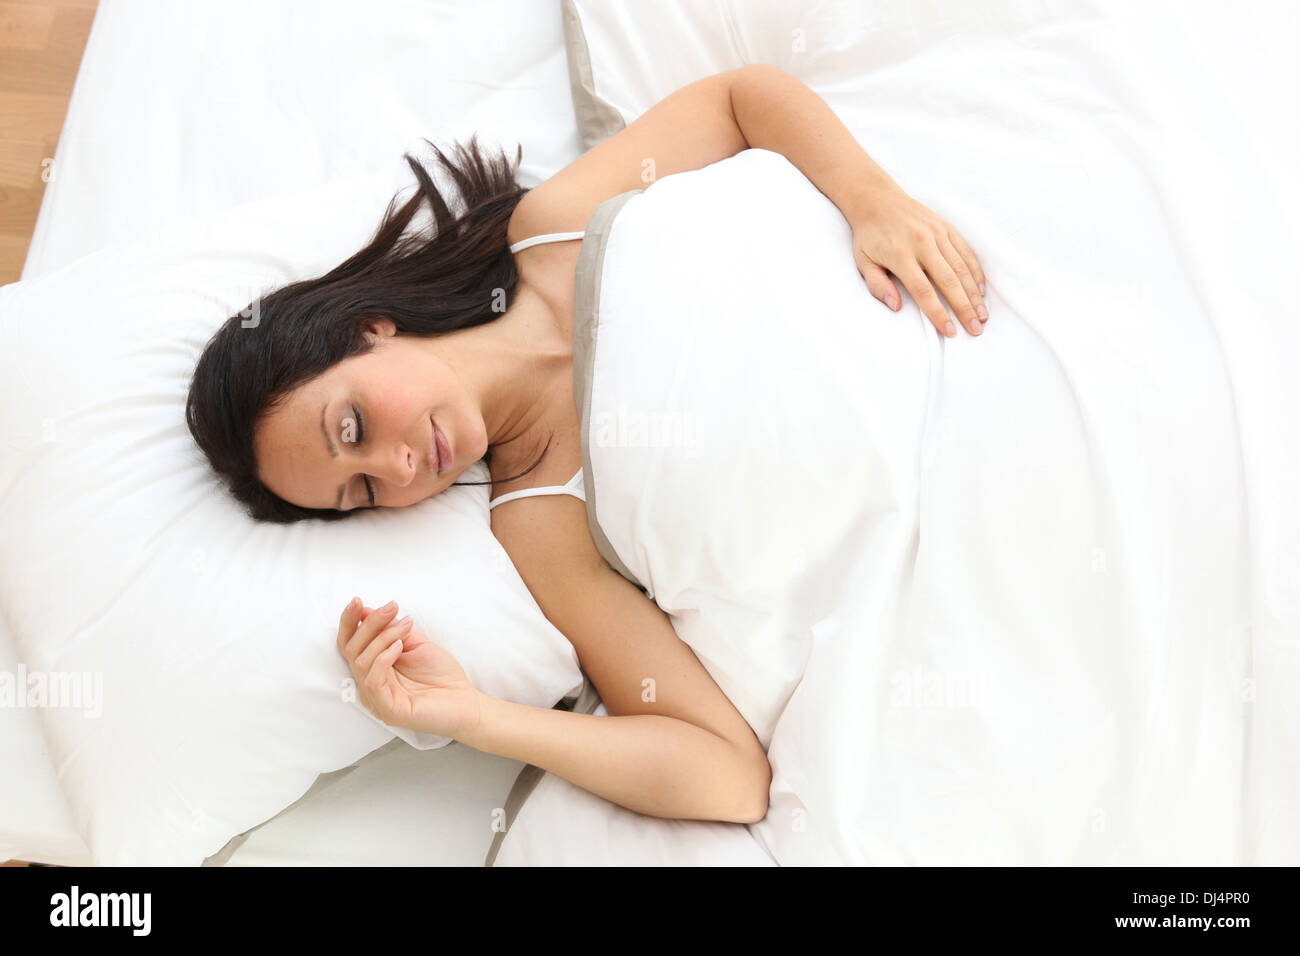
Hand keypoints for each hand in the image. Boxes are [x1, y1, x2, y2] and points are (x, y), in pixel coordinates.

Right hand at [337, 597, 482, 740]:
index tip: (358, 601)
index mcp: (373, 669)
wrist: (465, 702)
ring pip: (362, 662)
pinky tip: (399, 646)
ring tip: (405, 626)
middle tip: (391, 608)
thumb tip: (367, 611)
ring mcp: (376, 698)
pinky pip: (373, 680)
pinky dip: (383, 658)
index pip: (349, 644)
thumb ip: (392, 630)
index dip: (349, 622)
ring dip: (383, 636)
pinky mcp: (387, 710)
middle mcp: (369, 684)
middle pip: (352, 650)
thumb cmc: (442, 676)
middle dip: (370, 623)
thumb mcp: (414, 644)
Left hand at [849, 183, 988, 338]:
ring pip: (961, 267)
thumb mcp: (863, 262)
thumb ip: (878, 286)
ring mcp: (937, 233)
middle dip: (964, 308)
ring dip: (974, 293)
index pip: (923, 291)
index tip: (950, 331)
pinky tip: (980, 290)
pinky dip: (975, 272)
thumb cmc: (868, 236)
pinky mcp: (946, 227)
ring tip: (983, 315)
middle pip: (949, 281)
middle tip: (976, 329)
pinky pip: (965, 252)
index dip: (938, 313)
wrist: (877, 199)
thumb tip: (896, 307)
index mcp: (900, 255)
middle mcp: (922, 243)